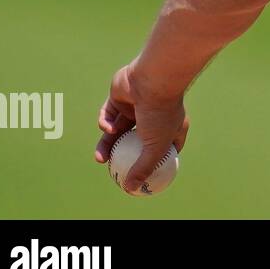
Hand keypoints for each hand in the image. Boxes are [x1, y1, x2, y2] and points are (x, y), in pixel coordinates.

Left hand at [94, 62, 189, 193]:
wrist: (152, 80)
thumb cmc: (160, 113)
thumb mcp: (154, 148)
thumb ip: (143, 168)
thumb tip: (131, 188)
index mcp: (169, 126)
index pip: (163, 147)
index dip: (152, 162)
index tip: (141, 175)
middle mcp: (153, 116)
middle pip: (134, 140)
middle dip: (121, 154)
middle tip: (110, 167)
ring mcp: (136, 105)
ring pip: (118, 128)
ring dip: (108, 143)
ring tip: (100, 157)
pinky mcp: (120, 96)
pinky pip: (109, 113)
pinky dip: (106, 122)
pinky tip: (108, 127)